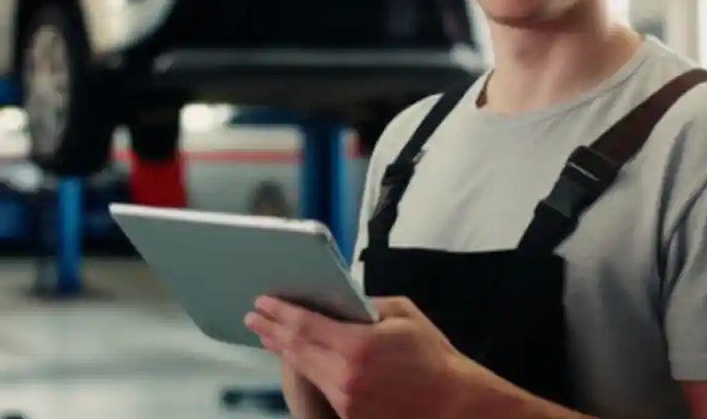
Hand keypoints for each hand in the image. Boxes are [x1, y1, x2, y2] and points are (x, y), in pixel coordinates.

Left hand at [245, 295, 473, 418]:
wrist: (454, 406)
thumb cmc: (433, 358)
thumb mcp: (403, 315)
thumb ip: (367, 305)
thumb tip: (340, 298)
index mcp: (357, 345)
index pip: (305, 324)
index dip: (280, 312)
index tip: (262, 302)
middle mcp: (345, 375)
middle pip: (296, 349)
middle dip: (272, 330)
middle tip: (253, 317)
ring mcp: (346, 401)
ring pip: (304, 370)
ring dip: (283, 351)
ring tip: (268, 336)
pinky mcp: (350, 417)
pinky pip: (321, 388)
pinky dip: (305, 370)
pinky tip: (297, 359)